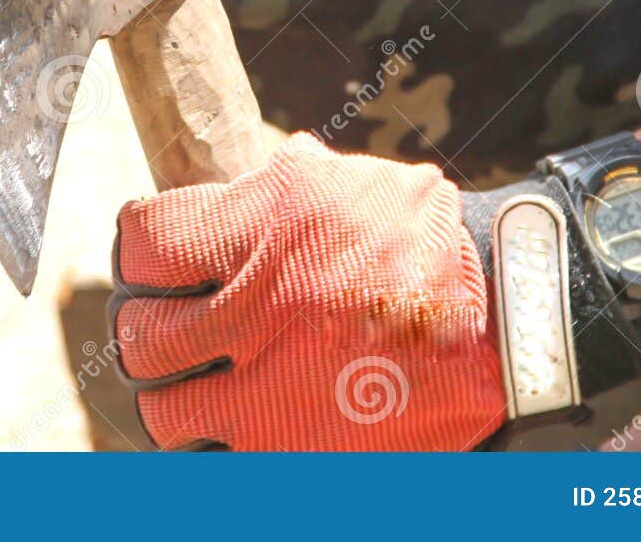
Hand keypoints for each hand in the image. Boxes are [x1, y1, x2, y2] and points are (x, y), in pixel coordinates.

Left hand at [111, 133, 505, 449]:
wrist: (503, 325)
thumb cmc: (423, 239)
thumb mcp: (340, 181)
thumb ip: (268, 185)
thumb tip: (219, 191)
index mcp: (257, 232)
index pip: (141, 245)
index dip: (137, 249)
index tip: (148, 256)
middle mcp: (250, 314)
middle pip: (139, 336)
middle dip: (143, 327)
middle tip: (159, 322)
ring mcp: (267, 396)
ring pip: (164, 410)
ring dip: (171, 394)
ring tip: (193, 380)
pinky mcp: (292, 454)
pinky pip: (213, 459)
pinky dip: (213, 442)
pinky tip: (233, 420)